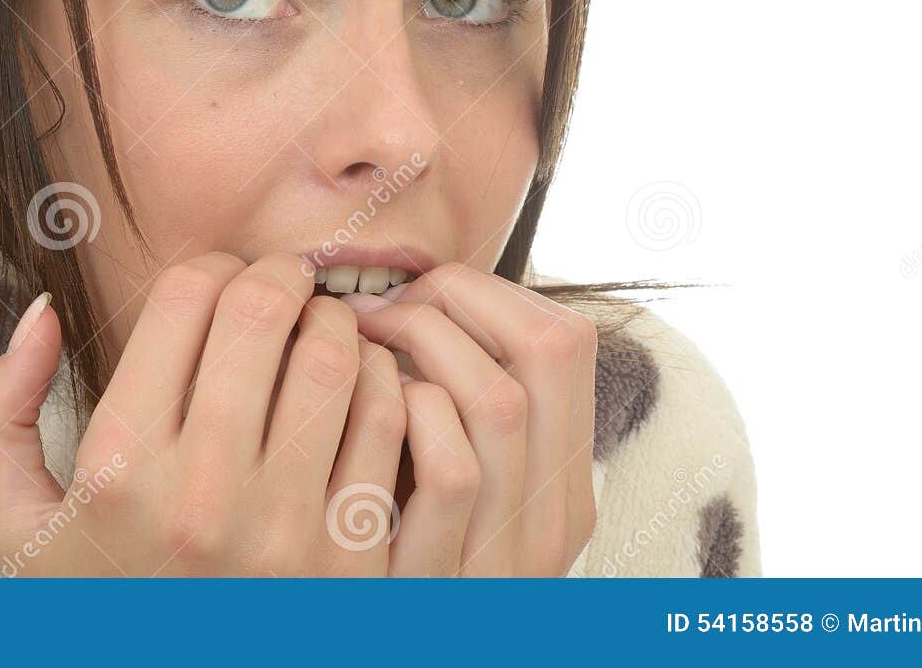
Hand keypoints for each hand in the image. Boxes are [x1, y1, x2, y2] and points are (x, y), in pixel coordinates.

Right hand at [0, 251, 408, 574]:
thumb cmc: (103, 607)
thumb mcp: (18, 527)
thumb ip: (0, 413)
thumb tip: (43, 312)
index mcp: (117, 471)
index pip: (183, 298)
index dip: (208, 269)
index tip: (219, 284)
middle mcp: (201, 497)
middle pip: (262, 311)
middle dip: (279, 276)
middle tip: (285, 285)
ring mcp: (286, 534)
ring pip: (335, 359)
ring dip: (336, 324)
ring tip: (324, 332)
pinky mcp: (357, 566)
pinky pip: (390, 427)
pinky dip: (385, 384)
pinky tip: (365, 389)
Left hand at [346, 262, 597, 575]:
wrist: (355, 648)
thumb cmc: (385, 560)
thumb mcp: (448, 492)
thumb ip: (452, 415)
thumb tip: (412, 304)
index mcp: (563, 485)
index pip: (566, 339)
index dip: (489, 293)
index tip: (418, 289)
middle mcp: (553, 518)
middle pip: (546, 348)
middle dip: (451, 301)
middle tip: (375, 305)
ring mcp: (507, 551)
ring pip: (499, 398)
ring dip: (418, 341)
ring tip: (355, 340)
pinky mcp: (446, 579)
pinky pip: (454, 468)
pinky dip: (406, 410)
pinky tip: (355, 404)